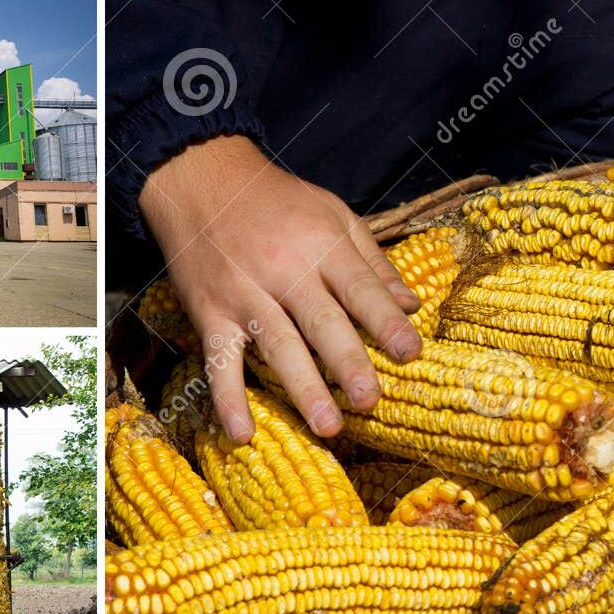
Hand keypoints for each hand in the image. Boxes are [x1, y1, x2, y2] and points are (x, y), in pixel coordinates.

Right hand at [139, 134, 421, 442]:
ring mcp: (244, 292)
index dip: (386, 322)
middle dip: (348, 363)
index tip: (411, 353)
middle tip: (371, 401)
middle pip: (321, 322)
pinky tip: (242, 433)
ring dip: (302, 388)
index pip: (360, 288)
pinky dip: (227, 398)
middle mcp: (284, 269)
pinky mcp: (209, 312)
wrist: (202, 179)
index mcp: (321, 244)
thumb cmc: (277, 200)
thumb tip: (411, 305)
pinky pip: (219, 360)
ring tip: (328, 427)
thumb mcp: (332, 213)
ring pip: (277, 345)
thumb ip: (372, 260)